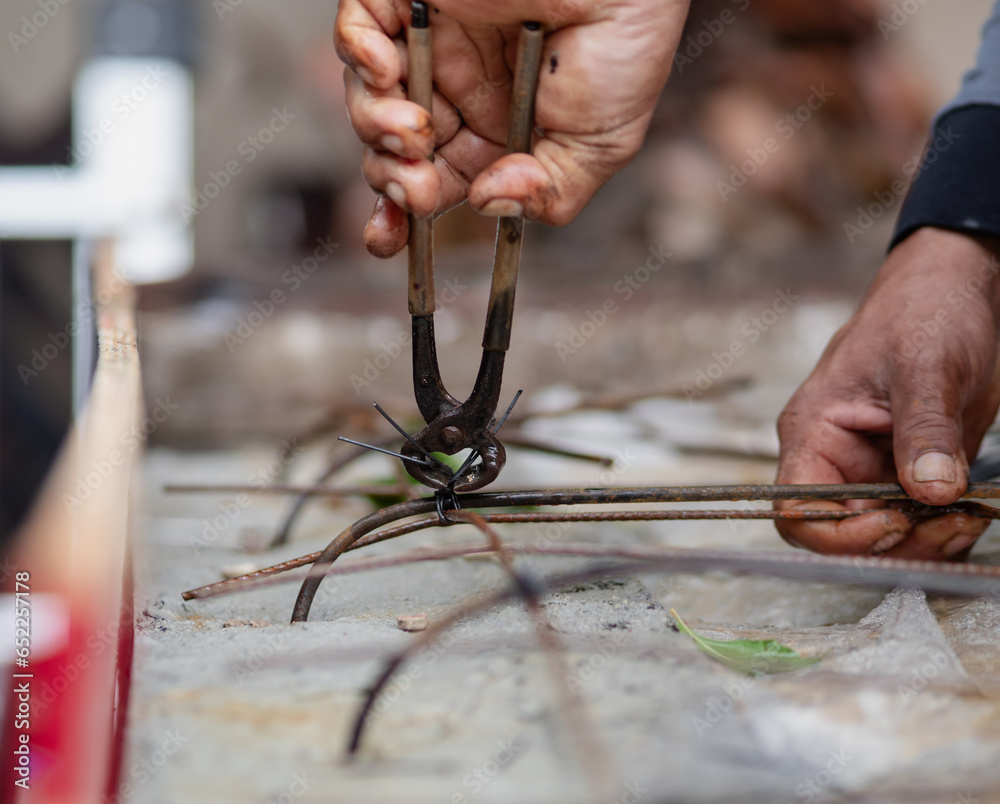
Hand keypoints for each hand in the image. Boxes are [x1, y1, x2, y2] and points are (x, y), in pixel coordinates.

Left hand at [335, 0, 690, 255]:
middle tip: (415, 185)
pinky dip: (358, 54)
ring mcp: (433, 40)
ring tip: (411, 130)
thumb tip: (486, 205)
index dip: (405, 211)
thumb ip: (550, 192)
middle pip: (393, 149)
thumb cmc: (626, 40)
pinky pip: (358, 28)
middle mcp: (460, 88)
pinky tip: (384, 68)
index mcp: (499, 129)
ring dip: (375, 127)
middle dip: (392, 179)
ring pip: (369, 98)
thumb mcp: (601, 143)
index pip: (436, 179)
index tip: (390, 239)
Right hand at [775, 227, 999, 559]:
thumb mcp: (926, 364)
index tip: (895, 523)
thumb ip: (926, 429)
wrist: (957, 290)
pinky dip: (945, 528)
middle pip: (844, 535)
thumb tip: (931, 490)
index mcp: (813, 432)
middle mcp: (834, 459)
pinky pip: (917, 522)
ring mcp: (872, 470)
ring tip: (967, 515)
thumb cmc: (922, 309)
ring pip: (885, 538)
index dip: (838, 533)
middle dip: (897, 541)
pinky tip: (970, 510)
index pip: (797, 510)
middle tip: (950, 523)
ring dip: (927, 540)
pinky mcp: (908, 474)